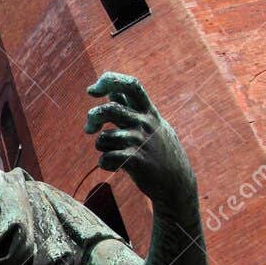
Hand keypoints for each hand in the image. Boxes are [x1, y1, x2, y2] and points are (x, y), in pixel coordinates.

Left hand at [85, 72, 197, 210]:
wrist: (176, 184)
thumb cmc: (158, 151)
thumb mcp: (151, 125)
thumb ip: (131, 108)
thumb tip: (111, 92)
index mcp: (149, 112)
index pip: (130, 85)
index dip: (108, 81)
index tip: (92, 91)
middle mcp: (145, 123)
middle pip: (110, 109)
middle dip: (92, 117)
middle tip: (89, 129)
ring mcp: (141, 142)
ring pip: (104, 138)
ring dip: (101, 146)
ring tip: (111, 153)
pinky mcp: (136, 161)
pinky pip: (106, 158)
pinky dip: (104, 162)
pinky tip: (113, 165)